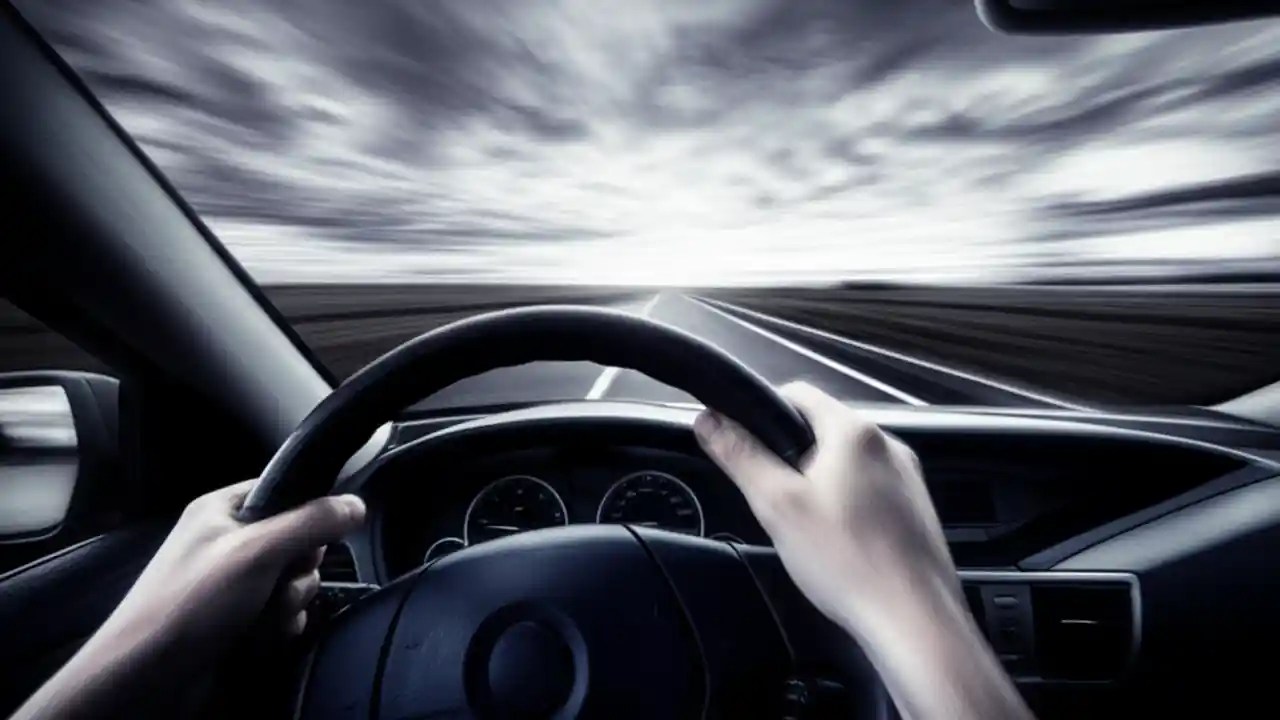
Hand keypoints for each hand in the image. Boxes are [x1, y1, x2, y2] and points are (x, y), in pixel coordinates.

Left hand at [13, 480, 366, 719]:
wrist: (146, 679)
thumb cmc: (190, 604)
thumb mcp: (256, 551)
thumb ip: (310, 522)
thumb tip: (357, 504)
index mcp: (222, 510)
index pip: (285, 490)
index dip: (307, 512)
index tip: (312, 536)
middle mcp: (229, 542)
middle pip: (299, 541)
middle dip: (299, 570)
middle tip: (280, 584)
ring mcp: (234, 584)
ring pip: (295, 581)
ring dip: (291, 603)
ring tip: (264, 619)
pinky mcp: (239, 619)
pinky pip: (283, 613)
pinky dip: (281, 626)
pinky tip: (263, 637)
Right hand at [694, 382, 1034, 719]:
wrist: (913, 620)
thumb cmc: (846, 561)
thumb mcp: (777, 505)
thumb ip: (740, 456)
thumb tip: (709, 420)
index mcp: (855, 432)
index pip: (799, 393)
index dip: (764, 411)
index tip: (744, 442)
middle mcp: (889, 446)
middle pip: (825, 429)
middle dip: (792, 455)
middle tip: (772, 496)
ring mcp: (909, 478)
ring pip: (848, 463)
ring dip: (821, 482)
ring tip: (805, 525)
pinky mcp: (916, 510)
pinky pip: (871, 491)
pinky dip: (848, 506)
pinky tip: (839, 543)